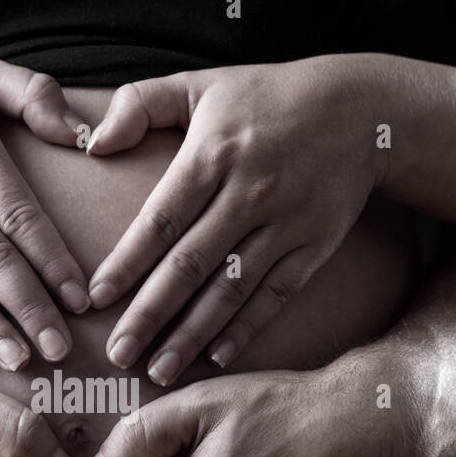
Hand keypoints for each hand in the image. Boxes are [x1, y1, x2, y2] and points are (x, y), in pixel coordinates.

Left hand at [85, 58, 383, 384]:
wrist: (363, 110)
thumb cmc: (267, 97)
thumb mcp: (200, 84)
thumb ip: (139, 104)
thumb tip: (92, 144)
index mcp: (212, 154)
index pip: (160, 221)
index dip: (127, 263)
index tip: (95, 300)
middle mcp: (248, 192)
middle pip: (189, 265)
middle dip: (149, 315)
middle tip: (117, 354)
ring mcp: (285, 223)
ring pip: (230, 289)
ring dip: (192, 334)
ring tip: (159, 372)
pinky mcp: (315, 245)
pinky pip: (276, 294)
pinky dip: (247, 328)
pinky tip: (217, 358)